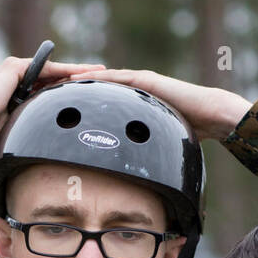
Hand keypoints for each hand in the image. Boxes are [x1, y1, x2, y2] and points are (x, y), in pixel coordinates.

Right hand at [0, 54, 107, 156]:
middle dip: (80, 80)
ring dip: (78, 72)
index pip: (50, 92)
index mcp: (18, 97)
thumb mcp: (17, 137)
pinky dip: (66, 70)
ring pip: (54, 72)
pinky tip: (85, 73)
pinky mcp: (14, 68)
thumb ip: (31, 137)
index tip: (90, 99)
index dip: (71, 94)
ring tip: (101, 73)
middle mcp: (16, 81)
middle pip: (56, 80)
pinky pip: (47, 69)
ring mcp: (15, 72)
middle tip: (105, 80)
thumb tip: (48, 158)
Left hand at [61, 67, 253, 140]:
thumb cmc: (190, 131)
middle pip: (97, 87)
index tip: (56, 110)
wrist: (212, 115)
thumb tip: (129, 178)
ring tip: (55, 85)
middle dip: (72, 90)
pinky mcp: (146, 81)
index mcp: (133, 104)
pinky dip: (97, 79)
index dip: (78, 103)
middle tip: (45, 93)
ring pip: (102, 79)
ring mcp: (140, 83)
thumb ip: (141, 152)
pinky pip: (117, 79)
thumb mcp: (156, 144)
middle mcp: (134, 90)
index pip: (100, 101)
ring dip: (79, 81)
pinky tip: (78, 81)